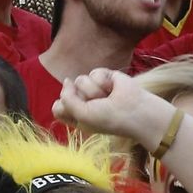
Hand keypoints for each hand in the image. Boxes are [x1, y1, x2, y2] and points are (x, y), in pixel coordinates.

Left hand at [50, 68, 171, 142]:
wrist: (135, 110)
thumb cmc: (109, 119)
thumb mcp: (82, 115)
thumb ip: (66, 99)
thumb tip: (67, 81)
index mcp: (76, 116)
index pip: (57, 107)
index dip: (64, 106)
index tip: (79, 111)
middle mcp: (83, 102)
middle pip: (67, 92)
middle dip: (82, 98)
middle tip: (98, 105)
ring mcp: (93, 89)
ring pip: (80, 80)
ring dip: (94, 90)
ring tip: (108, 97)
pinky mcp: (104, 77)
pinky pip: (94, 72)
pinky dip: (104, 81)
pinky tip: (113, 88)